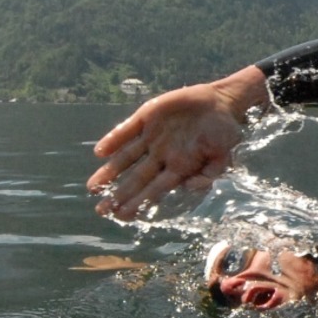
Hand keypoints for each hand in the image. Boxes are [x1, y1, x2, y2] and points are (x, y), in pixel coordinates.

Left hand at [87, 65, 268, 219]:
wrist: (221, 102)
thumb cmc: (224, 133)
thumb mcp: (224, 157)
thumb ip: (209, 174)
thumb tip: (189, 187)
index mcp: (179, 168)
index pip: (155, 190)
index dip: (139, 203)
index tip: (122, 216)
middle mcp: (161, 155)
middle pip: (136, 179)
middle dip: (118, 195)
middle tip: (101, 210)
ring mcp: (152, 136)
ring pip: (126, 157)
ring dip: (109, 172)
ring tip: (93, 186)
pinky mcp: (147, 117)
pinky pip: (127, 130)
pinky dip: (114, 140)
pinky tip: (100, 153)